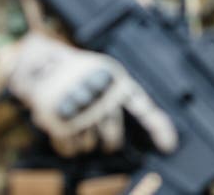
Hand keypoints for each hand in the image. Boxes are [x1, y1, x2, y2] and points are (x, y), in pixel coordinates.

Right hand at [8, 33, 177, 156]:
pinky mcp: (56, 119)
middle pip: (112, 137)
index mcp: (115, 80)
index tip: (168, 146)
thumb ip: (129, 96)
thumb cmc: (84, 72)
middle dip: (110, 142)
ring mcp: (77, 107)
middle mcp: (99, 93)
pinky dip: (69, 145)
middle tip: (108, 140)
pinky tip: (68, 129)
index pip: (142, 107)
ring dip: (86, 140)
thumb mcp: (109, 73)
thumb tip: (157, 128)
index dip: (157, 127)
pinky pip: (69, 149)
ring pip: (89, 145)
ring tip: (80, 122)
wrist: (44, 64)